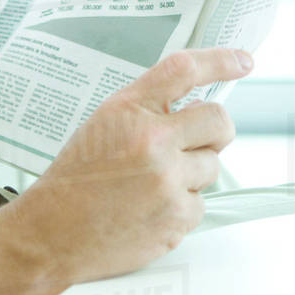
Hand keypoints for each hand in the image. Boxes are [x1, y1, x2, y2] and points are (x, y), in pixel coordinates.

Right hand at [10, 47, 251, 286]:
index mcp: (130, 109)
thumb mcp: (104, 124)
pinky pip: (200, 204)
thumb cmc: (76, 178)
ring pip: (212, 166)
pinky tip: (149, 210)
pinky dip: (181, 207)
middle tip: (197, 142)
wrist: (50, 234)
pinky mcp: (176, 217)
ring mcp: (167, 180)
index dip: (221, 61)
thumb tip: (196, 107)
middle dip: (215, 131)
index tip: (243, 62)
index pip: (185, 69)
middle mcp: (153, 139)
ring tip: (153, 185)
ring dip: (193, 174)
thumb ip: (148, 110)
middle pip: (219, 121)